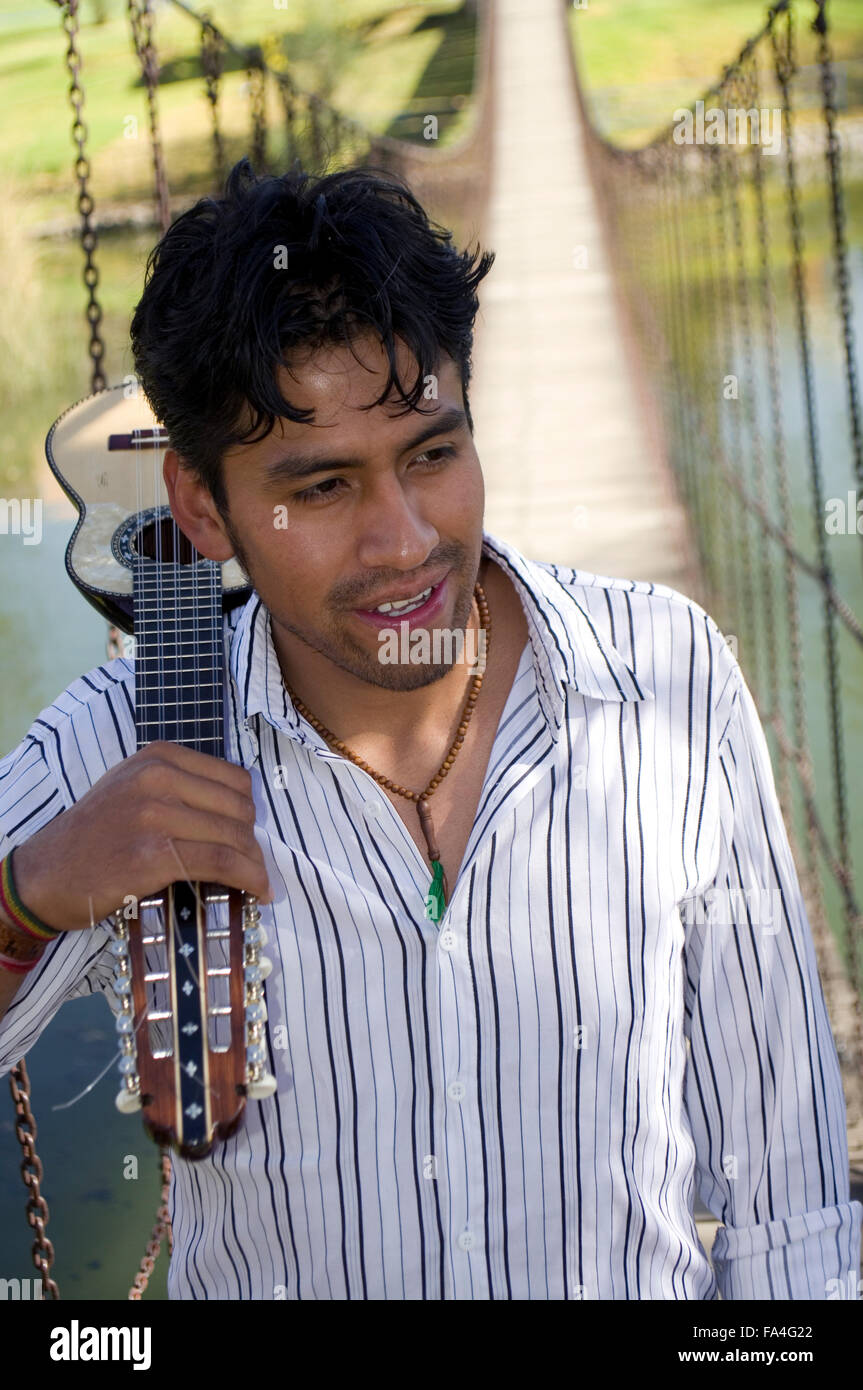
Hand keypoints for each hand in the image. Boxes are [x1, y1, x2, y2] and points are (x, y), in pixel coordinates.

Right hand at [10, 742, 272, 931]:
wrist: (46, 874)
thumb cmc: (94, 835)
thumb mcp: (132, 789)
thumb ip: (180, 787)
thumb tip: (239, 810)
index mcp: (158, 757)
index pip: (234, 778)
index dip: (250, 811)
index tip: (251, 834)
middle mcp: (158, 778)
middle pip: (238, 808)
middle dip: (253, 840)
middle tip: (252, 863)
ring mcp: (156, 815)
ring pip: (234, 836)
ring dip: (255, 863)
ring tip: (258, 881)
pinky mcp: (154, 854)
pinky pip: (221, 863)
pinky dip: (249, 878)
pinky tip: (257, 891)